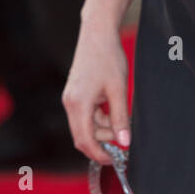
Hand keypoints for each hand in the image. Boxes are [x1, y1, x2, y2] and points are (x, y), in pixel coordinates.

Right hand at [62, 20, 130, 164]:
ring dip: (102, 129)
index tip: (115, 160)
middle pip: (82, 136)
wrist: (97, 33)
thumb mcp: (119, 89)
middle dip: (102, 142)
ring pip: (84, 126)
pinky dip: (98, 118)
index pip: (85, 140)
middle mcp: (70, 103)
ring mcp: (70, 98)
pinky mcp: (74, 94)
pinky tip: (112, 109)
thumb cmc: (108, 57)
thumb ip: (120, 117)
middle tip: (122, 139)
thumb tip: (124, 142)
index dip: (99, 154)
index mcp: (78, 104)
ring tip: (120, 118)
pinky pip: (84, 115)